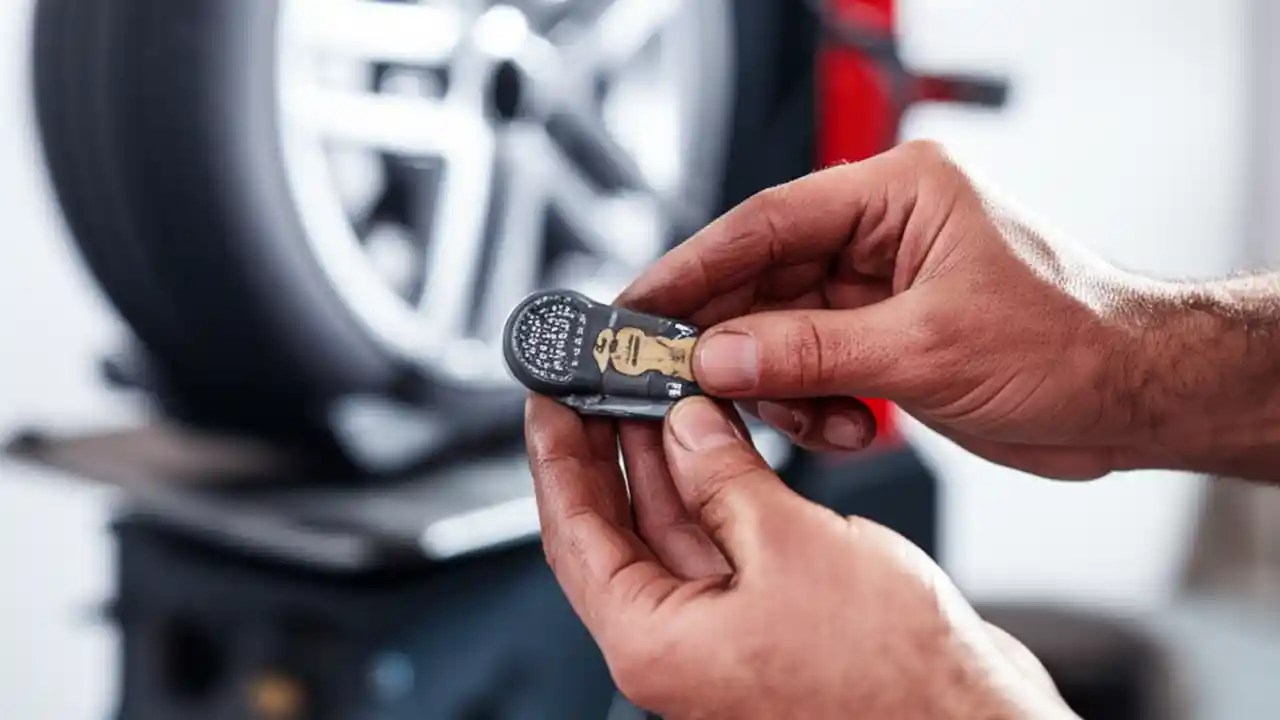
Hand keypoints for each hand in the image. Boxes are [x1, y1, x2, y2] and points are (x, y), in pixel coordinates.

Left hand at [526, 394, 1072, 718]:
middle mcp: (677, 646)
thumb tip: (685, 427)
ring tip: (659, 391)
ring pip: (669, 531)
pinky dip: (715, 489)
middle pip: (615, 528)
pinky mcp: (765, 623)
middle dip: (608, 449)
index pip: (574, 533)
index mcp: (654, 643)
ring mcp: (721, 635)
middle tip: (602, 382)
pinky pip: (720, 543)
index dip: (557, 459)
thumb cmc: (894, 680)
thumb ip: (725, 479)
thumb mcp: (792, 548)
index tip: (549, 400)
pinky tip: (718, 439)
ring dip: (665, 461)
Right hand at [618, 140, 1233, 478]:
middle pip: (764, 278)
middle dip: (727, 337)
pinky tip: (843, 428)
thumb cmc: (1073, 341)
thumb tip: (718, 356)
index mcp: (899, 193)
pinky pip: (813, 367)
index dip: (695, 265)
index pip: (768, 221)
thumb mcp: (927, 347)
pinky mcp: (885, 338)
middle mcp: (883, 232)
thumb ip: (811, 351)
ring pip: (782, 331)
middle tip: (676, 379)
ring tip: (808, 420)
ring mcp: (880, 287)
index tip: (641, 304)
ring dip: (778, 385)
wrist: (1134, 399)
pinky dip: (812, 405)